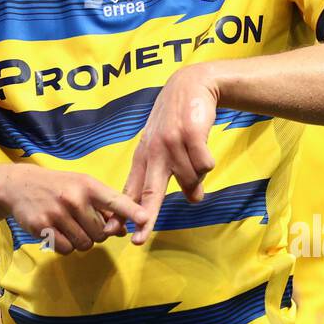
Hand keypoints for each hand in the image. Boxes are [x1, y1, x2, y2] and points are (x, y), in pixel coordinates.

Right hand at [0, 165, 149, 254]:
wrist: (19, 185)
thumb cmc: (58, 186)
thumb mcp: (81, 186)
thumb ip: (104, 206)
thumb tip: (123, 230)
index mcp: (88, 186)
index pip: (115, 200)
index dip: (131, 212)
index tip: (144, 220)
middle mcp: (73, 198)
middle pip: (101, 233)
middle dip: (97, 234)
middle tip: (84, 224)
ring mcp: (57, 213)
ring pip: (85, 244)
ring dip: (81, 242)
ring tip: (70, 227)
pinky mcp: (42, 227)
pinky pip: (66, 249)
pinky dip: (66, 247)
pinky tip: (58, 233)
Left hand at [122, 64, 218, 243]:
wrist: (191, 84)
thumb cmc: (177, 120)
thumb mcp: (167, 147)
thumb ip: (175, 175)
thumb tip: (193, 200)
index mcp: (143, 156)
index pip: (131, 190)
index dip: (124, 213)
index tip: (115, 232)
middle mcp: (153, 152)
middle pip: (148, 193)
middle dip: (144, 218)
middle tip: (137, 239)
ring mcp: (171, 143)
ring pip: (191, 180)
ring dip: (198, 172)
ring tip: (194, 150)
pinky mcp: (190, 135)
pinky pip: (205, 165)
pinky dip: (208, 160)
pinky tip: (202, 143)